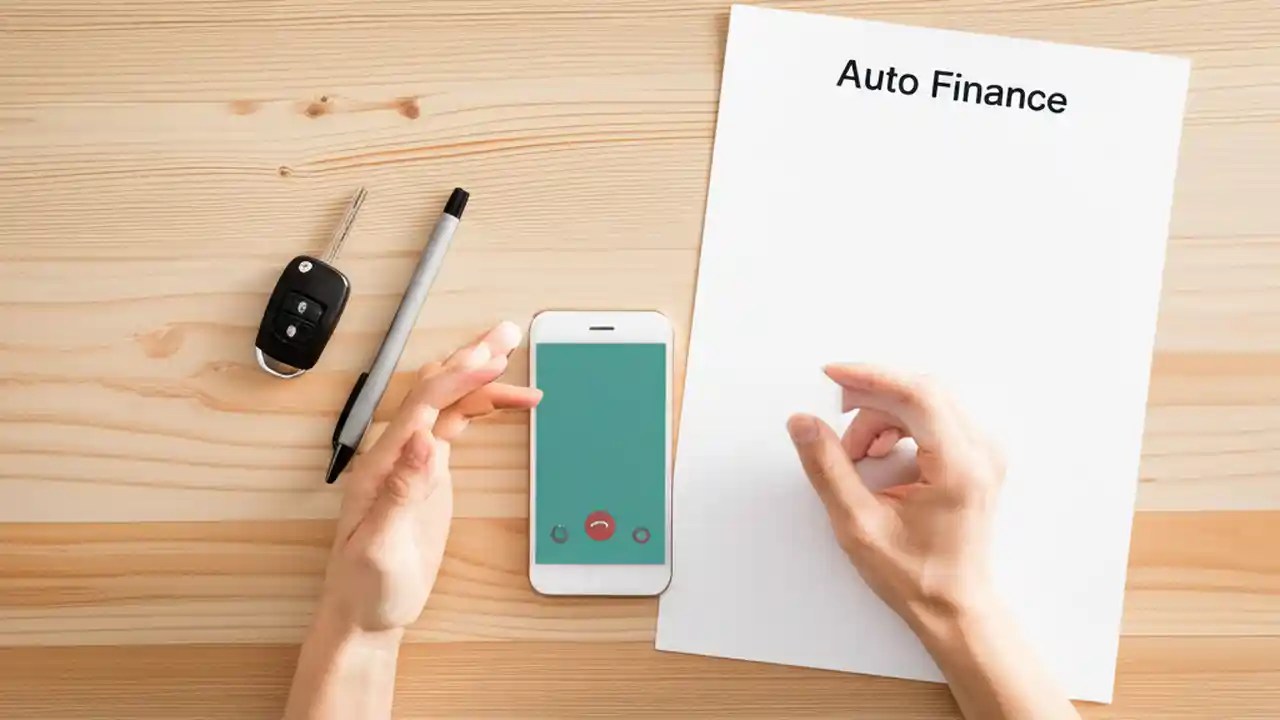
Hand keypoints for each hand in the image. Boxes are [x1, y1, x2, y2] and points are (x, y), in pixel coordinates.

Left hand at [320, 321, 541, 633]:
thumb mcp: (381, 545)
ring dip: (480, 379)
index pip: (423, 404)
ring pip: (448, 405)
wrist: (363, 615)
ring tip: (512, 356)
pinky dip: (478, 408)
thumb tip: (422, 440)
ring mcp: (413, 463)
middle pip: (435, 390)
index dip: (459, 376)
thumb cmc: (365, 587)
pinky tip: (499, 401)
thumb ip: (401, 490)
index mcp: (383, 464)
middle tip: (507, 334)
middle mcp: (397, 454)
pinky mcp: (428, 477)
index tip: (492, 358)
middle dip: (472, 359)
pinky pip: (454, 428)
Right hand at [786, 364, 1003, 631]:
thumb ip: (828, 468)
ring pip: (925, 401)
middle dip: (870, 398)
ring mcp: (983, 452)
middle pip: (920, 392)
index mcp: (960, 466)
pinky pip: (934, 417)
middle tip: (832, 415)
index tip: (831, 375)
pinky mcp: (975, 456)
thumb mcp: (858, 524)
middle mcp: (981, 451)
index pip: (916, 395)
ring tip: (855, 455)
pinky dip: (898, 425)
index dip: (869, 377)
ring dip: (882, 415)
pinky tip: (876, 454)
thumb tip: (803, 423)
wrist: (953, 606)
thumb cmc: (915, 575)